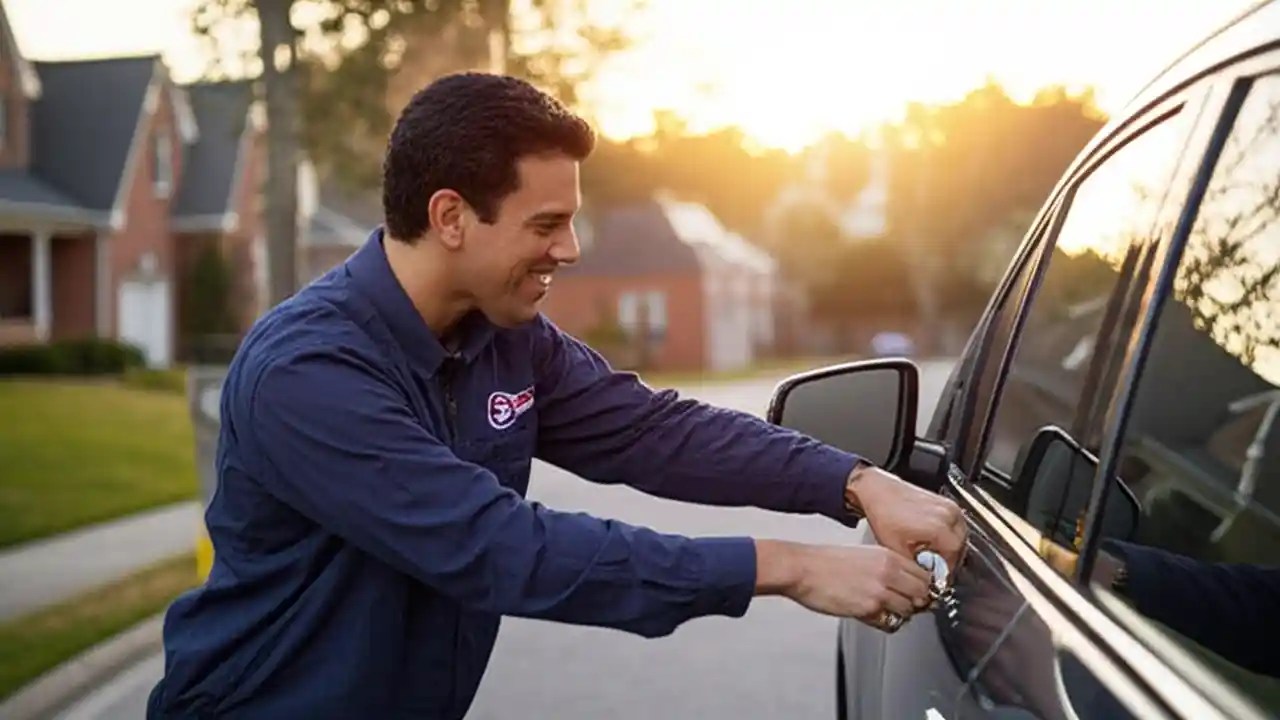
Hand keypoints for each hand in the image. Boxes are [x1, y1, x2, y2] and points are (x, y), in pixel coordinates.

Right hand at [755, 540, 932, 629]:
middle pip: (923, 593)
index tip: (919, 593)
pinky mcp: (868, 608)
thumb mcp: (862, 555)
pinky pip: (891, 623)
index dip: (923, 587)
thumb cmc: (824, 562)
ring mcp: (880, 591)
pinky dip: (886, 623)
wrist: (802, 568)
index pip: (924, 574)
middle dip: (917, 602)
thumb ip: (885, 566)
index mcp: (887, 556)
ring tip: (886, 611)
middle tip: (906, 605)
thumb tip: (903, 582)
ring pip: (909, 610)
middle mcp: (887, 571)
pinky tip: (874, 616)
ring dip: (901, 614)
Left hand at [847, 466, 967, 577]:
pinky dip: (949, 533)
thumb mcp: (895, 548)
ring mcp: (947, 505)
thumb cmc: (883, 513)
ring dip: (951, 545)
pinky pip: (955, 522)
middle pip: (960, 544)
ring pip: (960, 533)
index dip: (947, 567)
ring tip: (934, 552)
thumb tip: (924, 578)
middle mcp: (947, 514)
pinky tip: (932, 538)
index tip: (939, 574)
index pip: (954, 554)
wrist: (877, 490)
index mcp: (938, 526)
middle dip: (949, 557)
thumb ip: (914, 566)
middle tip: (937, 566)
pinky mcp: (944, 501)